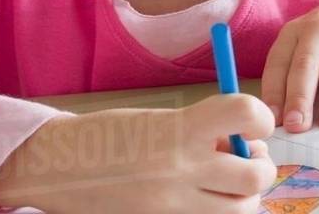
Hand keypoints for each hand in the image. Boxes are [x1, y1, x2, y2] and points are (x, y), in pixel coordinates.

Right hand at [0, 94, 275, 213]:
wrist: (58, 167)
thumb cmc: (109, 136)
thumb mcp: (160, 121)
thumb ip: (203, 131)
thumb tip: (241, 143)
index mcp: (181, 129)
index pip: (246, 114)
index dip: (261, 117)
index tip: (254, 124)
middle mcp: (181, 170)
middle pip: (255, 176)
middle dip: (259, 168)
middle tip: (245, 160)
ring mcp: (172, 207)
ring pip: (240, 212)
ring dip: (242, 199)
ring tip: (224, 185)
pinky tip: (201, 200)